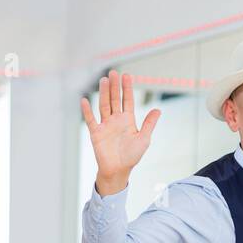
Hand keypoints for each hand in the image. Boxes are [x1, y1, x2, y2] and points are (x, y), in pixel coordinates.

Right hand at [81, 72, 159, 195]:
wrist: (118, 170)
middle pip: (115, 99)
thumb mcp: (144, 139)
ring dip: (103, 93)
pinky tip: (85, 100)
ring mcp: (105, 126)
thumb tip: (158, 110)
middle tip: (113, 72)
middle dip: (114, 86)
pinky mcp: (96, 133)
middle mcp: (116, 120)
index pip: (127, 100)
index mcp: (128, 120)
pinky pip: (90, 120)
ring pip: (104, 105)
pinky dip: (87, 110)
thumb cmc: (131, 156)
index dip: (127, 88)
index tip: (126, 75)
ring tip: (103, 80)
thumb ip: (149, 124)